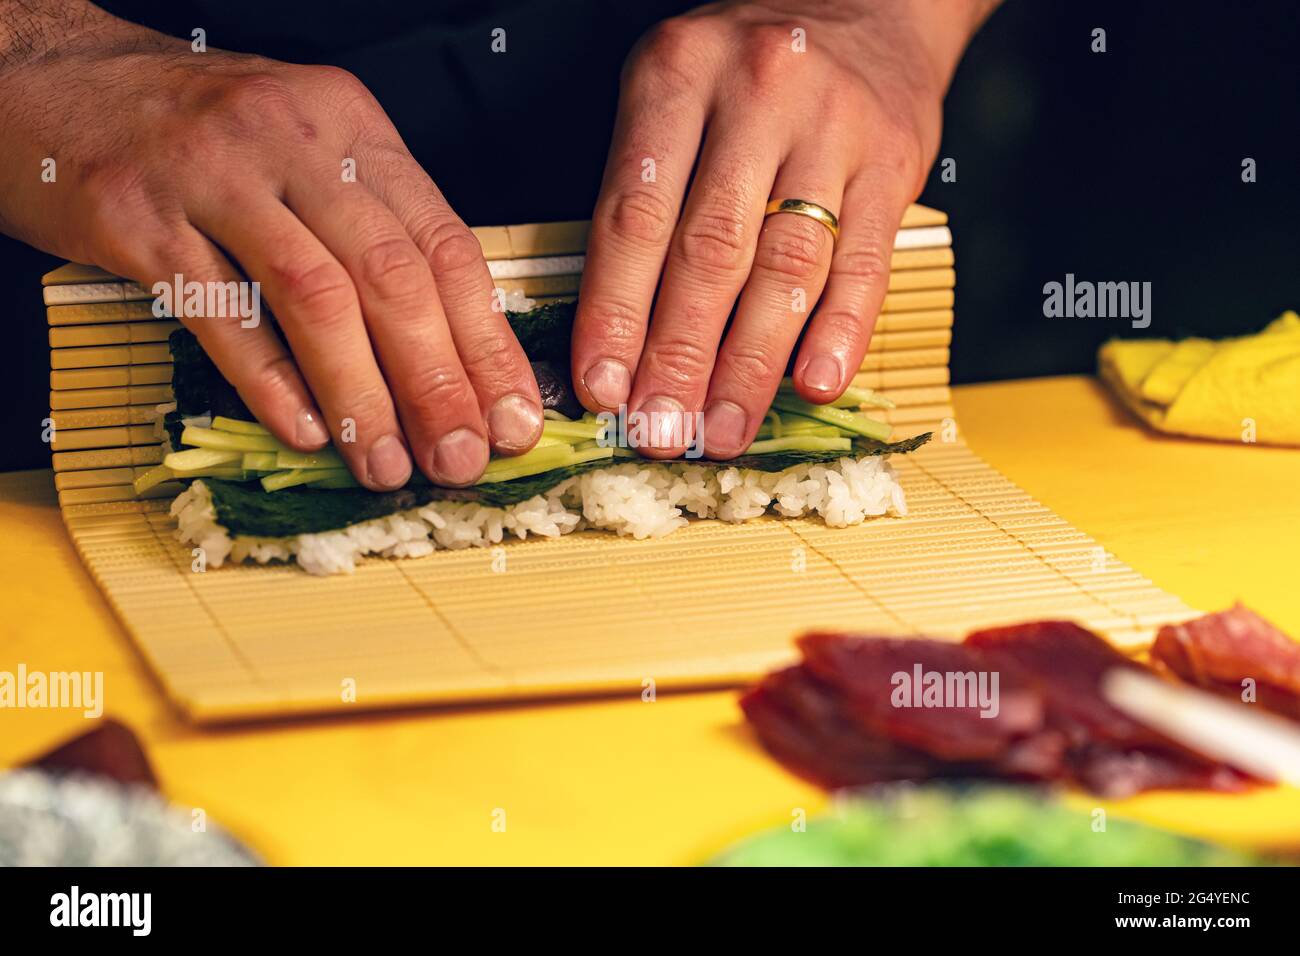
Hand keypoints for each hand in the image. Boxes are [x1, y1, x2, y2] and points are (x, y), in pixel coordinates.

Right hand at [0, 4, 542, 488]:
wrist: (51, 75)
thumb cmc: (196, 131)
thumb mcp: (305, 150)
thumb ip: (372, 229)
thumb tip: (447, 351)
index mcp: (352, 126)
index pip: (445, 246)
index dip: (486, 343)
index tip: (513, 417)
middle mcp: (293, 140)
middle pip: (392, 277)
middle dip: (438, 382)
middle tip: (461, 459)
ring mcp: (213, 176)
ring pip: (314, 298)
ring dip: (361, 395)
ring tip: (386, 464)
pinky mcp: (138, 217)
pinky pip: (219, 313)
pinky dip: (270, 381)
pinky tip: (305, 431)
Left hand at [572, 0, 990, 457]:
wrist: (872, 6)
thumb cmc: (748, 73)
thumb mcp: (675, 93)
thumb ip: (645, 191)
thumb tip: (618, 334)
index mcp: (678, 75)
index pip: (635, 214)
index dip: (614, 313)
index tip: (601, 389)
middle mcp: (757, 93)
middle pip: (710, 250)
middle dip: (679, 356)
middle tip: (659, 432)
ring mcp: (834, 126)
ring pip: (787, 265)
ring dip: (751, 364)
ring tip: (723, 429)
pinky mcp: (896, 161)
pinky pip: (865, 261)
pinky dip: (841, 331)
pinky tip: (816, 384)